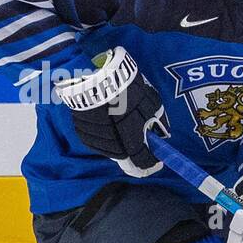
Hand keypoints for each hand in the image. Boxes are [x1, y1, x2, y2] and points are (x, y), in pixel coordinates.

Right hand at [55, 46, 169, 176]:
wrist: (94, 78)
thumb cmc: (128, 92)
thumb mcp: (152, 106)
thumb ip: (159, 124)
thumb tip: (161, 135)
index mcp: (132, 145)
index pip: (143, 165)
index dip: (151, 165)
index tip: (157, 161)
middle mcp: (113, 148)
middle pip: (126, 159)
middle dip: (135, 151)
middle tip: (141, 139)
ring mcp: (95, 141)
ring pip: (110, 150)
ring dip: (118, 143)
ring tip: (121, 125)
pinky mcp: (81, 132)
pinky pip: (96, 140)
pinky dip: (104, 136)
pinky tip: (107, 122)